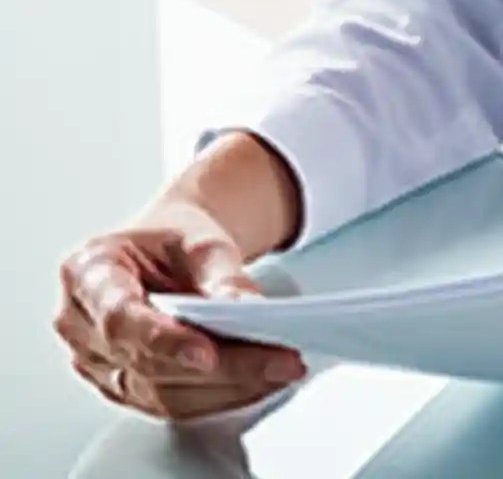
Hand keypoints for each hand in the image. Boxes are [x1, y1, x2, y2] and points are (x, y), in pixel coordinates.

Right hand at [54, 198, 306, 419]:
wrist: (168, 251)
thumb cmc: (173, 240)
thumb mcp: (201, 239)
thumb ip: (222, 272)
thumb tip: (247, 307)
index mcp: (89, 272)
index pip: (121, 317)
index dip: (164, 340)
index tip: (207, 354)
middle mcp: (82, 323)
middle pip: (149, 362)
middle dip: (222, 367)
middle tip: (278, 360)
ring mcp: (97, 361)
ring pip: (162, 394)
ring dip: (228, 388)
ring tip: (280, 370)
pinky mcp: (124, 386)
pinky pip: (171, 404)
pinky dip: (221, 396)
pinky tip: (259, 383)